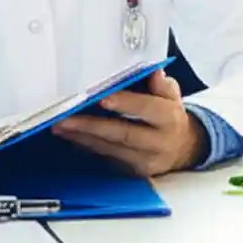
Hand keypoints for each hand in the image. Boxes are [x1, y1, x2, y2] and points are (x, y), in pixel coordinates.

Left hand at [51, 70, 207, 176]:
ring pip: (109, 148)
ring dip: (81, 136)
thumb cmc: (169, 116)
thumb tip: (153, 70)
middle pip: (122, 133)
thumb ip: (162, 85)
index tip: (102, 98)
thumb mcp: (172, 97)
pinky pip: (106, 157)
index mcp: (169, 119)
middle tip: (65, 118)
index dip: (125, 103)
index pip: (147, 109)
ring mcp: (145, 160)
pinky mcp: (133, 172)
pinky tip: (70, 136)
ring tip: (59, 125)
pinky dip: (86, 145)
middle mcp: (158, 142)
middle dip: (91, 125)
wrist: (183, 149)